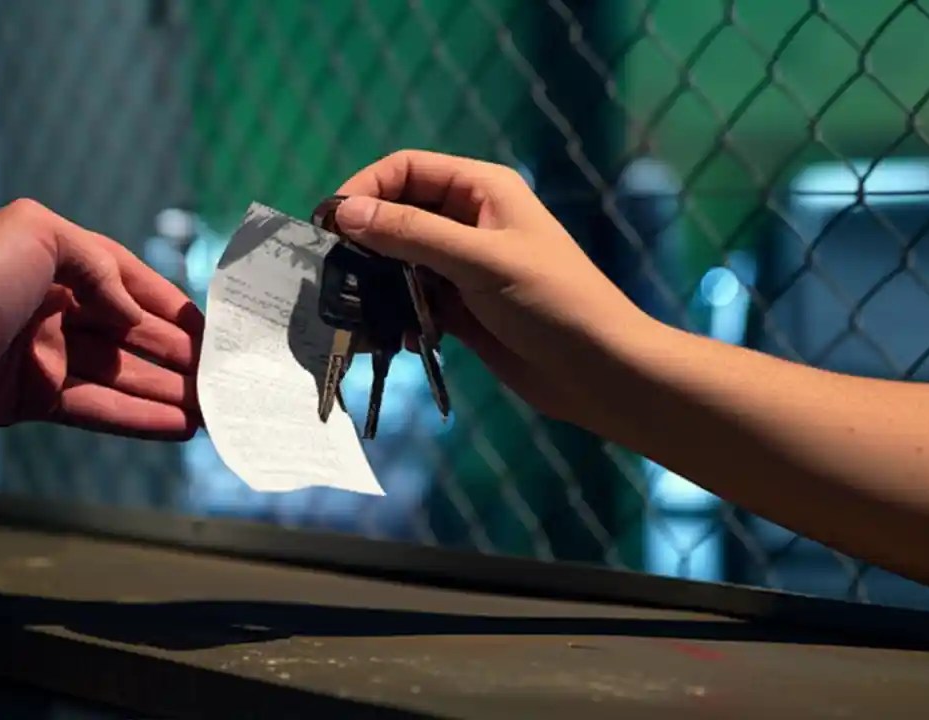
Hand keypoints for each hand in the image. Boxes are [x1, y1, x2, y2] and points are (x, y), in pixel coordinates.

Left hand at [0, 199, 201, 438]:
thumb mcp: (42, 235)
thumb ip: (99, 265)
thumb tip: (132, 314)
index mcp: (64, 268)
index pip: (135, 288)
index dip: (176, 311)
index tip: (217, 331)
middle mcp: (61, 313)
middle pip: (136, 340)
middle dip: (182, 359)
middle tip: (227, 379)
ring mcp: (50, 358)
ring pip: (124, 379)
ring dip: (170, 394)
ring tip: (214, 411)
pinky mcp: (36, 399)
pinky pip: (99, 411)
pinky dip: (139, 419)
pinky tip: (177, 428)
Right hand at [333, 150, 651, 422]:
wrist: (599, 371)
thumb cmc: (551, 302)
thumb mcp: (479, 260)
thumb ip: (411, 234)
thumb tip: (345, 212)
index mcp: (481, 190)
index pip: (406, 170)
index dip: (366, 189)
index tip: (330, 225)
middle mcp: (469, 221)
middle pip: (398, 214)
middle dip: (365, 239)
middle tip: (332, 271)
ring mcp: (463, 266)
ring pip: (400, 261)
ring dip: (377, 282)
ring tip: (354, 307)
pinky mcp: (461, 308)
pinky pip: (413, 300)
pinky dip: (396, 313)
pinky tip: (390, 335)